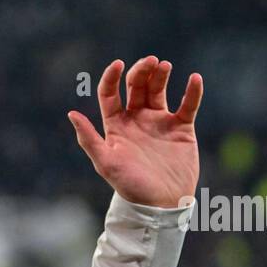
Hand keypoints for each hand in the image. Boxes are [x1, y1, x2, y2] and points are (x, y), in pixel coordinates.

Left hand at [68, 56, 202, 208]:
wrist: (161, 204)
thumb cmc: (130, 186)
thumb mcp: (106, 162)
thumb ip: (89, 139)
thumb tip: (71, 113)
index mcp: (116, 126)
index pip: (110, 94)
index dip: (112, 77)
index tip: (118, 64)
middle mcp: (136, 120)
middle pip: (136, 86)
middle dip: (141, 71)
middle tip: (151, 62)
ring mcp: (159, 122)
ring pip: (159, 90)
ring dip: (161, 75)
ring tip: (164, 66)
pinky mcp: (181, 128)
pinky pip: (188, 105)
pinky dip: (193, 92)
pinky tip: (194, 79)